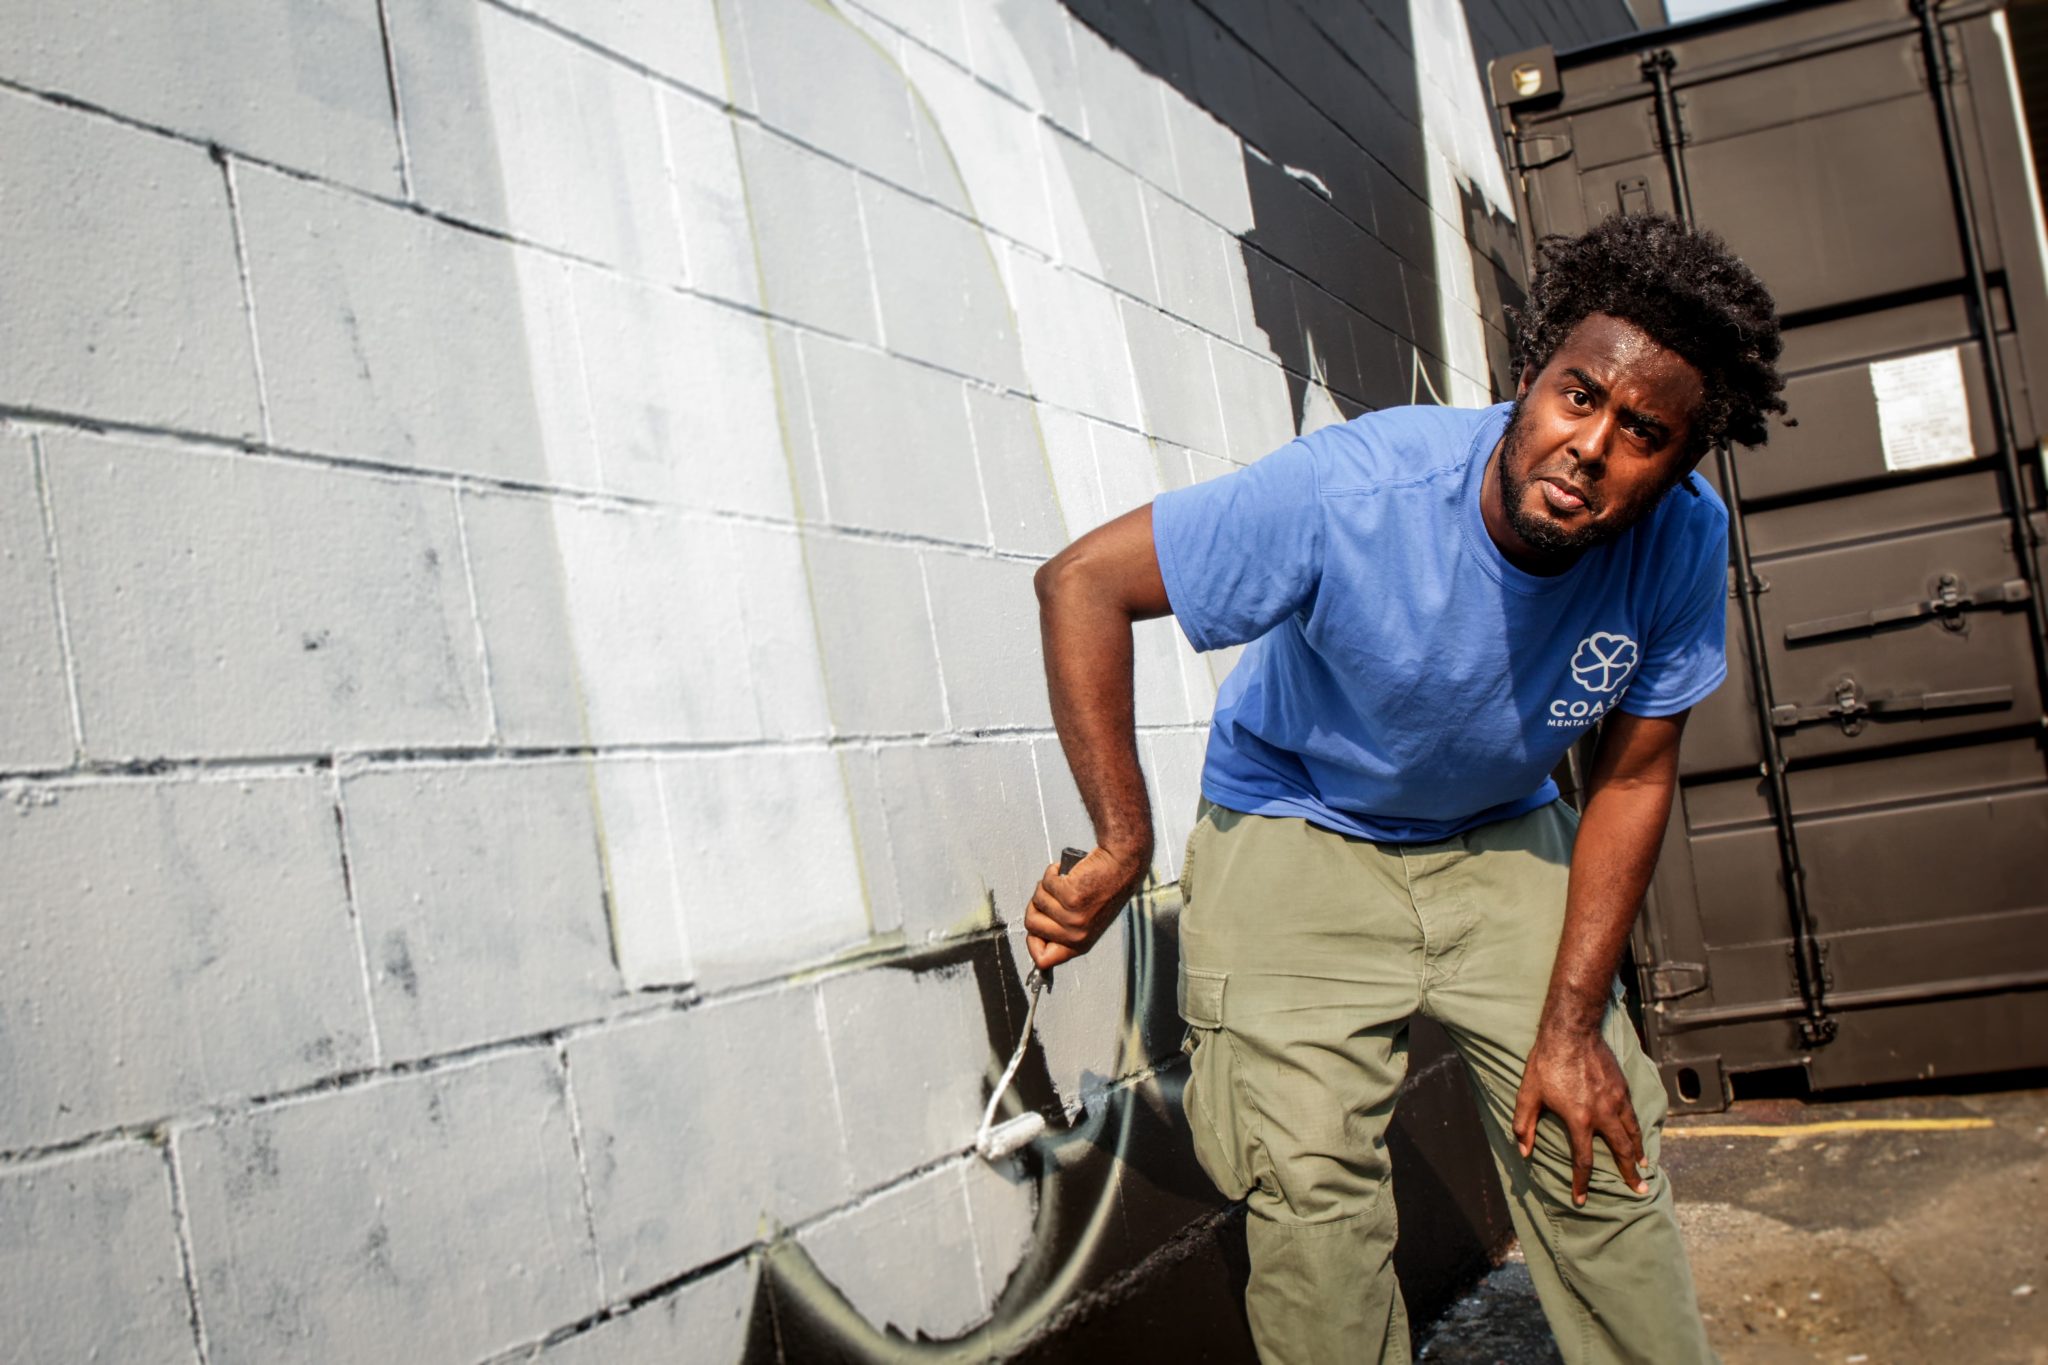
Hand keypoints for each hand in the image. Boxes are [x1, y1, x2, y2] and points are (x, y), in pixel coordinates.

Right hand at [1023, 846, 1144, 969]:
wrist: (1120, 867)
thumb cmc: (1102, 889)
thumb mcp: (1086, 921)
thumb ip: (1063, 931)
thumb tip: (1035, 935)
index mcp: (1079, 945)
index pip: (1043, 959)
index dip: (1032, 943)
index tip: (1033, 930)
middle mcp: (1076, 935)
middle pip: (1030, 925)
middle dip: (1035, 905)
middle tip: (1052, 894)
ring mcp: (1073, 917)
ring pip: (1037, 900)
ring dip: (1047, 885)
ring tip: (1066, 881)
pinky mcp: (1071, 897)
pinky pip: (1046, 883)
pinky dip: (1053, 872)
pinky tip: (1067, 871)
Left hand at [1511, 1027, 1649, 1205]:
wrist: (1571, 1031)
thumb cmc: (1546, 1062)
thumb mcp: (1528, 1094)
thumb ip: (1524, 1125)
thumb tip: (1523, 1152)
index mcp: (1579, 1119)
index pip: (1583, 1160)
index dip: (1581, 1183)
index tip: (1582, 1200)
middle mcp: (1602, 1113)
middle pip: (1620, 1151)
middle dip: (1629, 1173)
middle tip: (1639, 1190)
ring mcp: (1616, 1100)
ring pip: (1633, 1133)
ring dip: (1639, 1152)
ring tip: (1644, 1167)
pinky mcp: (1622, 1087)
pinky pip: (1633, 1114)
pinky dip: (1638, 1129)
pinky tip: (1637, 1134)